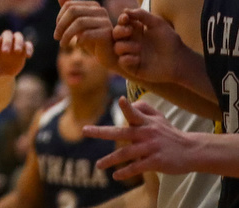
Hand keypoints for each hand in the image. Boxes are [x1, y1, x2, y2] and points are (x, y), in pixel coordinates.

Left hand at [0, 30, 32, 77]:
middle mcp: (3, 41)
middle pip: (7, 33)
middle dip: (7, 41)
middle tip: (5, 53)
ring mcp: (13, 45)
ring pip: (18, 36)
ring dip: (19, 42)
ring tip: (17, 52)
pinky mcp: (22, 51)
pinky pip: (27, 44)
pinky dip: (29, 48)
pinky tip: (28, 56)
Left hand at [54, 0, 116, 68]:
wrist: (109, 56)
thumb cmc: (92, 40)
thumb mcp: (78, 26)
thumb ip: (70, 11)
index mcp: (92, 6)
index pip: (69, 5)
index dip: (59, 18)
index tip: (57, 31)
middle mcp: (100, 10)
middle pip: (73, 11)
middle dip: (61, 25)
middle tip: (56, 37)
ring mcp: (105, 21)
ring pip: (79, 22)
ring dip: (67, 34)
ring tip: (62, 44)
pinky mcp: (107, 33)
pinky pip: (87, 34)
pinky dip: (79, 40)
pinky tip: (78, 45)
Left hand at [85, 97, 200, 179]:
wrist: (191, 150)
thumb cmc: (169, 132)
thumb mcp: (158, 116)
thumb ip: (141, 108)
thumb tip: (124, 102)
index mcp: (145, 121)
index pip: (134, 112)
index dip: (128, 106)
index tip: (121, 100)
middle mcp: (146, 133)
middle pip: (121, 132)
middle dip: (101, 132)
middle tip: (84, 130)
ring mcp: (150, 148)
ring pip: (126, 154)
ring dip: (110, 160)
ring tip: (98, 165)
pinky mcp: (156, 162)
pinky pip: (137, 167)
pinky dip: (126, 172)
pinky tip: (115, 175)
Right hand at [112, 7, 183, 82]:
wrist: (180, 61)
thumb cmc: (170, 40)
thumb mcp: (157, 23)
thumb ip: (141, 14)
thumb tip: (124, 10)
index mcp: (136, 30)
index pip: (122, 23)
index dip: (121, 19)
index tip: (126, 18)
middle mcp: (131, 41)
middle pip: (115, 34)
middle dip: (119, 31)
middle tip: (130, 31)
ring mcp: (131, 54)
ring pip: (117, 48)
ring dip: (125, 46)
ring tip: (139, 48)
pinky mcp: (133, 67)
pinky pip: (122, 61)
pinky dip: (127, 59)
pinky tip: (138, 58)